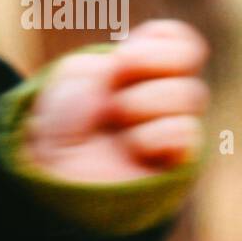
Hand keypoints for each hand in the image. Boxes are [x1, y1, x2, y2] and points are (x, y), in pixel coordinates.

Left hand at [25, 20, 208, 183]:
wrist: (54, 200)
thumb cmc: (54, 149)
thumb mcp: (53, 102)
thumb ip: (80, 74)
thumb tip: (114, 67)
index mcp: (133, 78)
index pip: (174, 41)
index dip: (158, 40)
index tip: (124, 55)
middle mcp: (157, 100)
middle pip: (187, 56)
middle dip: (145, 61)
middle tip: (115, 80)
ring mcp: (170, 129)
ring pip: (188, 93)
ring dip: (141, 101)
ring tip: (116, 123)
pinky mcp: (179, 162)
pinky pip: (185, 131)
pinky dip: (154, 134)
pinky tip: (134, 147)